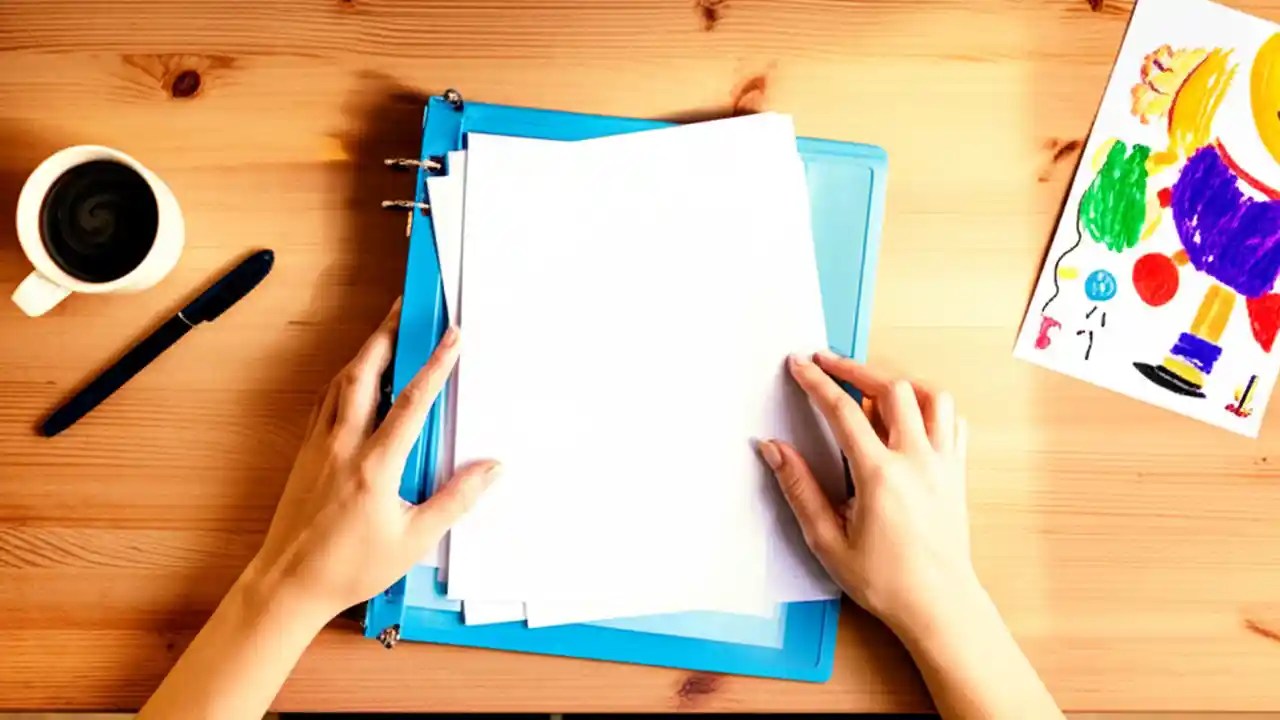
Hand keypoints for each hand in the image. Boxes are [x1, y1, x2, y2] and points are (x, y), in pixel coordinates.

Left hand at [245, 300, 498, 619]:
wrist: (289, 585)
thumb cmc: (349, 568)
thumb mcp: (414, 540)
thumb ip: (455, 500)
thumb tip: (490, 469)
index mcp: (373, 466)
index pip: (410, 402)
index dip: (434, 365)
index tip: (451, 337)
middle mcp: (342, 446)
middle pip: (364, 373)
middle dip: (388, 335)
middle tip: (407, 309)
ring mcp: (318, 446)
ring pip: (341, 383)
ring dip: (365, 352)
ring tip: (387, 332)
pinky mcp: (304, 454)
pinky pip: (325, 402)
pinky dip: (344, 379)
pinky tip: (354, 377)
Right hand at [758, 351, 972, 634]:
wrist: (939, 604)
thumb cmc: (885, 581)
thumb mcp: (828, 541)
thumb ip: (800, 489)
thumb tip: (774, 450)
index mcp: (880, 475)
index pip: (844, 411)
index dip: (817, 382)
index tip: (800, 365)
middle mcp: (917, 460)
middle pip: (891, 387)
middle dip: (854, 368)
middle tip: (828, 361)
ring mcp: (943, 463)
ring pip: (930, 396)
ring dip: (899, 382)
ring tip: (871, 386)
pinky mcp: (957, 472)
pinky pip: (951, 421)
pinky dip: (930, 407)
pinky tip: (909, 417)